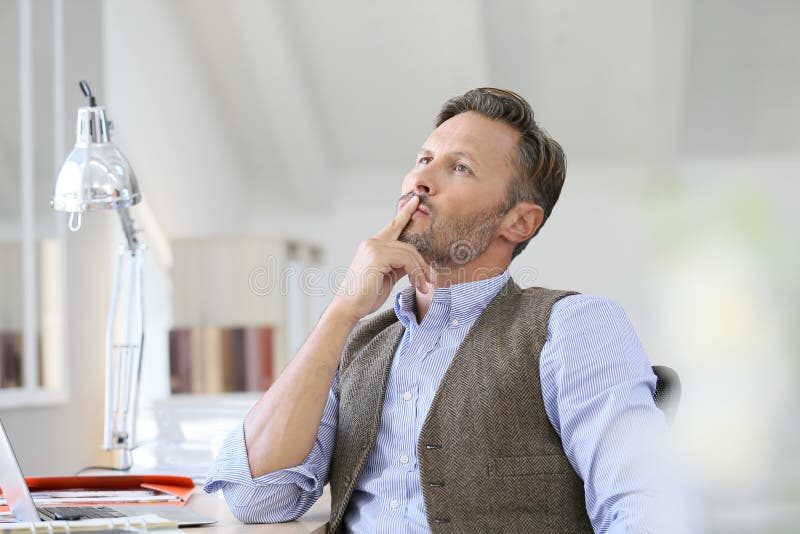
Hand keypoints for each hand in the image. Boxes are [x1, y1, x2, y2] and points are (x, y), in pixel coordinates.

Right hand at [330, 195, 433, 320]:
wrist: (349, 307)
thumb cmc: (366, 295)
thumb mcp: (386, 276)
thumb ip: (399, 265)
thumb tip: (416, 263)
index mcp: (372, 245)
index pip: (392, 226)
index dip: (405, 213)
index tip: (415, 201)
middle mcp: (372, 242)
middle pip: (408, 246)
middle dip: (422, 263)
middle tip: (430, 279)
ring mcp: (373, 247)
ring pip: (409, 253)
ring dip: (420, 271)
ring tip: (423, 286)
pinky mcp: (377, 256)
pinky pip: (406, 260)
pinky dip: (416, 273)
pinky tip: (416, 284)